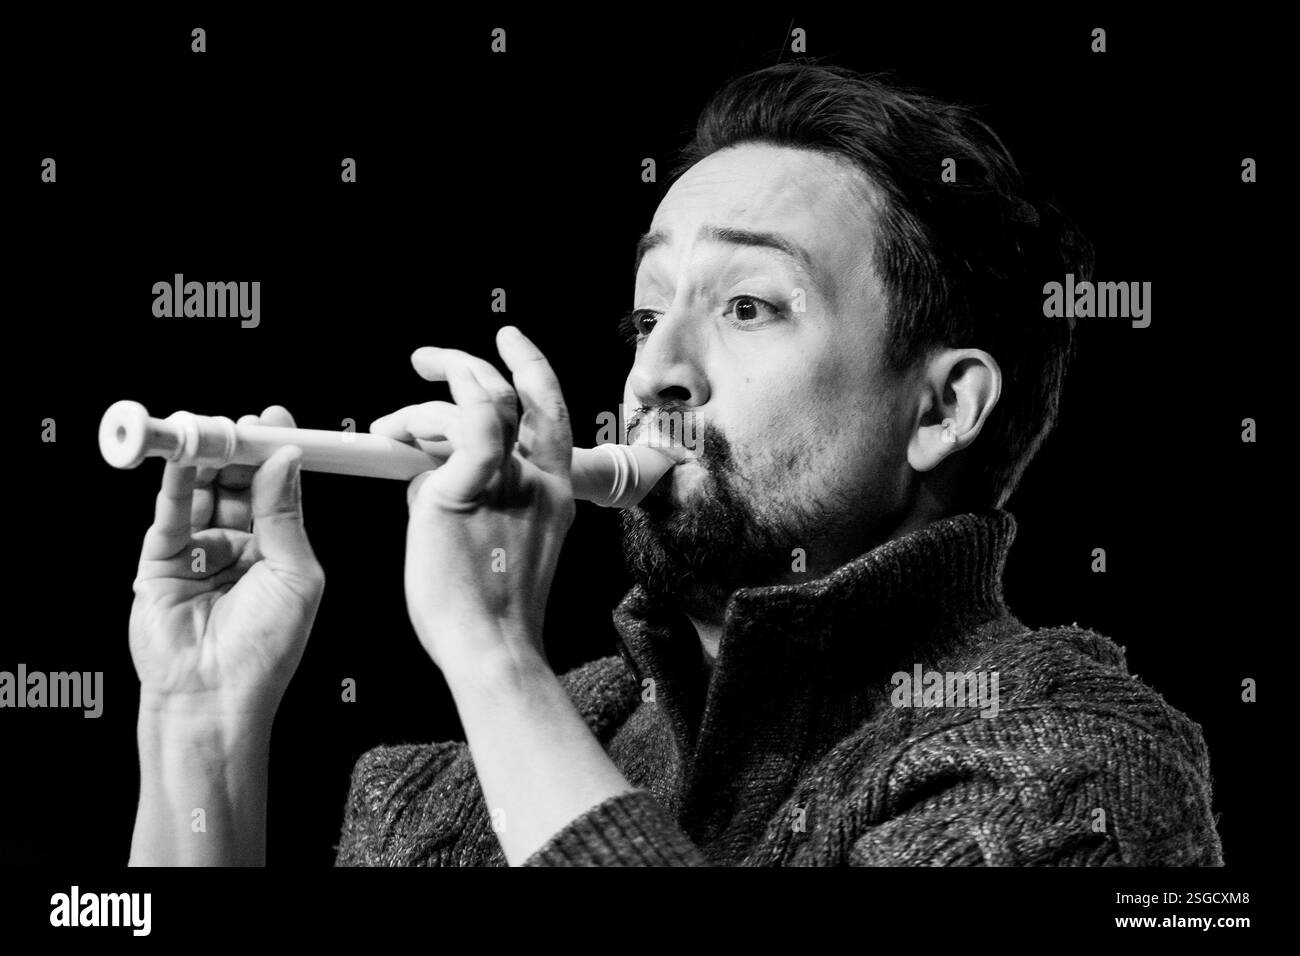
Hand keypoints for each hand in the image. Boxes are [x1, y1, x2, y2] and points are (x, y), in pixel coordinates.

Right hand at [128, 406, 325, 722]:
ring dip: (207, 458)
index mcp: (278, 549)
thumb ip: (285, 515)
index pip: (277, 488)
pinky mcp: (161, 559)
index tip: (276, 422)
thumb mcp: (294, 574)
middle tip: (242, 424)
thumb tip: (286, 460)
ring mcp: (199, 550)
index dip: (275, 453)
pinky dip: (177, 483)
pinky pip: (171, 513)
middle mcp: (239, 545)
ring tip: (212, 430)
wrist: (214, 695)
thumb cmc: (264, 650)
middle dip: (240, 450)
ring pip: (204, 491)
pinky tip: (185, 458)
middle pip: (238, 482)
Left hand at [369, 327, 574, 679]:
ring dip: (420, 405)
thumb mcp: (506, 543)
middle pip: (511, 393)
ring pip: (471, 406)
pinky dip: (419, 417)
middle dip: (466, 364)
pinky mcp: (466, 487)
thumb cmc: (492, 613)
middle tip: (427, 359)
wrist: (493, 647)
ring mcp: (507, 480)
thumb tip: (432, 472)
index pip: (551, 410)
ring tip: (388, 426)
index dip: (531, 367)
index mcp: (554, 493)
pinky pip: (454, 427)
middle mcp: (537, 478)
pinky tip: (392, 427)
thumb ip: (483, 497)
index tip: (508, 343)